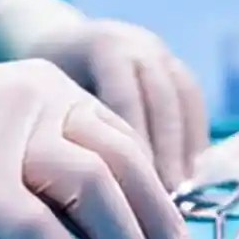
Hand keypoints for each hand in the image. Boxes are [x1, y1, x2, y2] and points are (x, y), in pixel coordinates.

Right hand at [0, 60, 201, 238]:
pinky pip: (42, 227)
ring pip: (95, 188)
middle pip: (122, 161)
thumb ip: (46, 156)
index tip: (176, 233)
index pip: (123, 139)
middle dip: (160, 218)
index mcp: (44, 85)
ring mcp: (2, 137)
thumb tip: (106, 217)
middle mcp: (34, 99)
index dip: (157, 191)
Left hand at [43, 20, 208, 189]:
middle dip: (168, 151)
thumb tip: (90, 189)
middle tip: (167, 196)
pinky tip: (189, 174)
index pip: (126, 98)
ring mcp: (162, 53)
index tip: (135, 190)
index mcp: (106, 47)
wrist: (59, 41)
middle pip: (163, 99)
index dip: (135, 145)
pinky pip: (194, 102)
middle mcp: (140, 45)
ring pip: (186, 99)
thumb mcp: (46, 98)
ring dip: (188, 148)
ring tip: (182, 190)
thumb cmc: (43, 81)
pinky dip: (196, 138)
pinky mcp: (176, 67)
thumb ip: (69, 133)